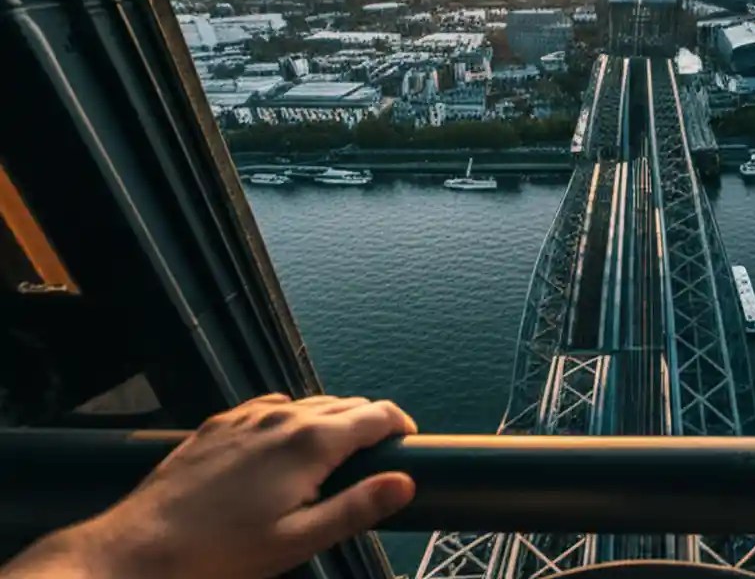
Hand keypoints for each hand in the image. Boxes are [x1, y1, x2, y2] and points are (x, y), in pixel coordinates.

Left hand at [1, 394, 416, 578]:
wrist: (141, 548)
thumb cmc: (221, 554)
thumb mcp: (298, 541)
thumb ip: (357, 508)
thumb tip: (406, 482)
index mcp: (310, 443)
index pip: (376, 415)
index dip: (400, 425)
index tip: (410, 443)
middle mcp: (283, 416)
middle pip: (347, 404)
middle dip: (371, 423)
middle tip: (380, 456)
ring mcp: (248, 416)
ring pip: (310, 403)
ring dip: (334, 420)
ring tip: (339, 455)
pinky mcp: (220, 424)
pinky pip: (272, 406)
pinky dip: (294, 418)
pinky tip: (286, 445)